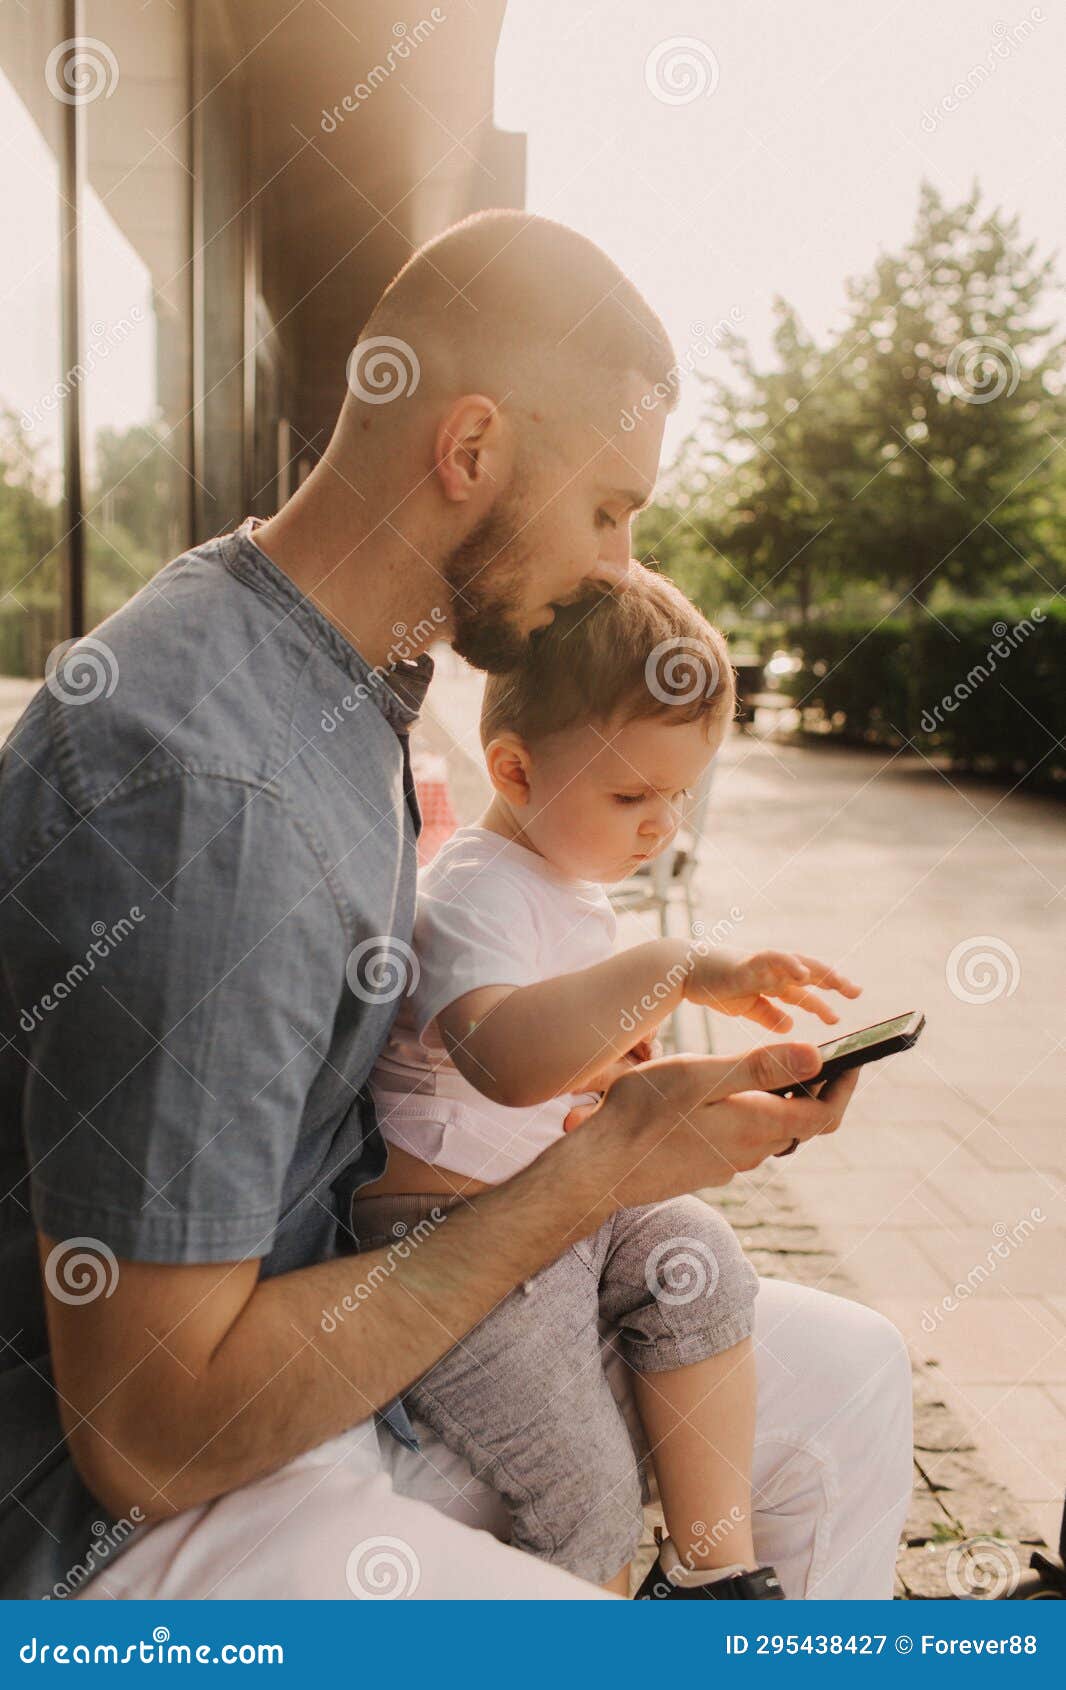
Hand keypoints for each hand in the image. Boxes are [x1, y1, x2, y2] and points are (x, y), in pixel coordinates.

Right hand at [566, 1039, 859, 1200]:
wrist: (601, 1168)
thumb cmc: (644, 1115)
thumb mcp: (702, 1076)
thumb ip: (759, 1068)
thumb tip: (816, 1057)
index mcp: (758, 1126)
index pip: (825, 1113)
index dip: (846, 1085)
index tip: (855, 1058)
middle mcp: (751, 1151)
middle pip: (802, 1123)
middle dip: (816, 1089)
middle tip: (820, 1056)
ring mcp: (728, 1163)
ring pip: (770, 1129)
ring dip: (780, 1100)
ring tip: (773, 1065)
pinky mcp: (707, 1166)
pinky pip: (742, 1137)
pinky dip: (750, 1112)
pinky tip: (725, 1093)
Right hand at [685, 948, 861, 1032]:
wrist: (680, 972)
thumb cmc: (711, 986)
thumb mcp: (745, 1007)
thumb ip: (767, 1014)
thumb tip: (790, 1027)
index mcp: (770, 984)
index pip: (803, 993)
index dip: (821, 1003)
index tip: (837, 1018)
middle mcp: (771, 972)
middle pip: (809, 975)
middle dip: (833, 982)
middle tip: (855, 992)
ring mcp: (761, 965)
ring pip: (798, 963)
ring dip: (821, 971)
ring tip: (841, 983)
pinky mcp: (747, 962)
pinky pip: (772, 959)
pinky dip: (788, 963)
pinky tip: (803, 973)